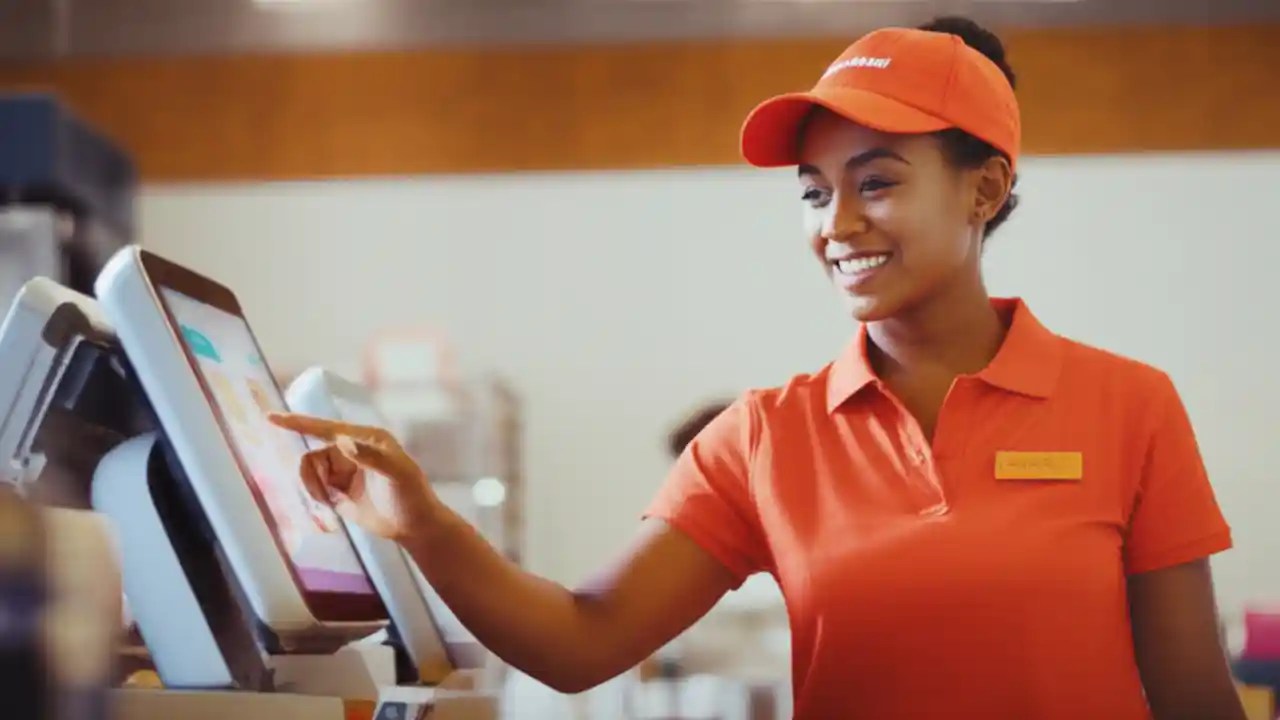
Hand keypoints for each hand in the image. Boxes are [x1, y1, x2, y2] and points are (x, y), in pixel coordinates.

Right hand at [267, 413, 437, 541]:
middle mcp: (350, 449)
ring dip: (314, 488)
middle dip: (312, 477)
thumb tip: (341, 441)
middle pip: (311, 455)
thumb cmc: (411, 494)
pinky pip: (313, 488)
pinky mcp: (337, 489)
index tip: (271, 417)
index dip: (298, 422)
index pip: (326, 428)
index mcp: (365, 438)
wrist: (414, 525)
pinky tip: (334, 507)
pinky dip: (316, 498)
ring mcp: (342, 469)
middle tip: (327, 496)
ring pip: (309, 472)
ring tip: (332, 503)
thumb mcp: (397, 473)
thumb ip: (370, 457)